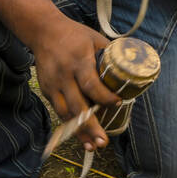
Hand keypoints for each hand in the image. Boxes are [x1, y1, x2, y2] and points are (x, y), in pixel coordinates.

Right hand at [31, 13, 119, 151]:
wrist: (44, 31)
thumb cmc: (75, 35)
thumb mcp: (95, 38)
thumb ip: (110, 55)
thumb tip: (132, 68)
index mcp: (79, 60)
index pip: (91, 83)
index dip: (104, 97)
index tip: (117, 103)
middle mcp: (64, 75)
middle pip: (77, 105)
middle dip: (91, 126)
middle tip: (103, 141)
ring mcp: (53, 84)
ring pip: (66, 113)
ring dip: (79, 132)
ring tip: (92, 146)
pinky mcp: (46, 90)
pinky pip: (59, 111)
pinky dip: (70, 125)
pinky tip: (80, 136)